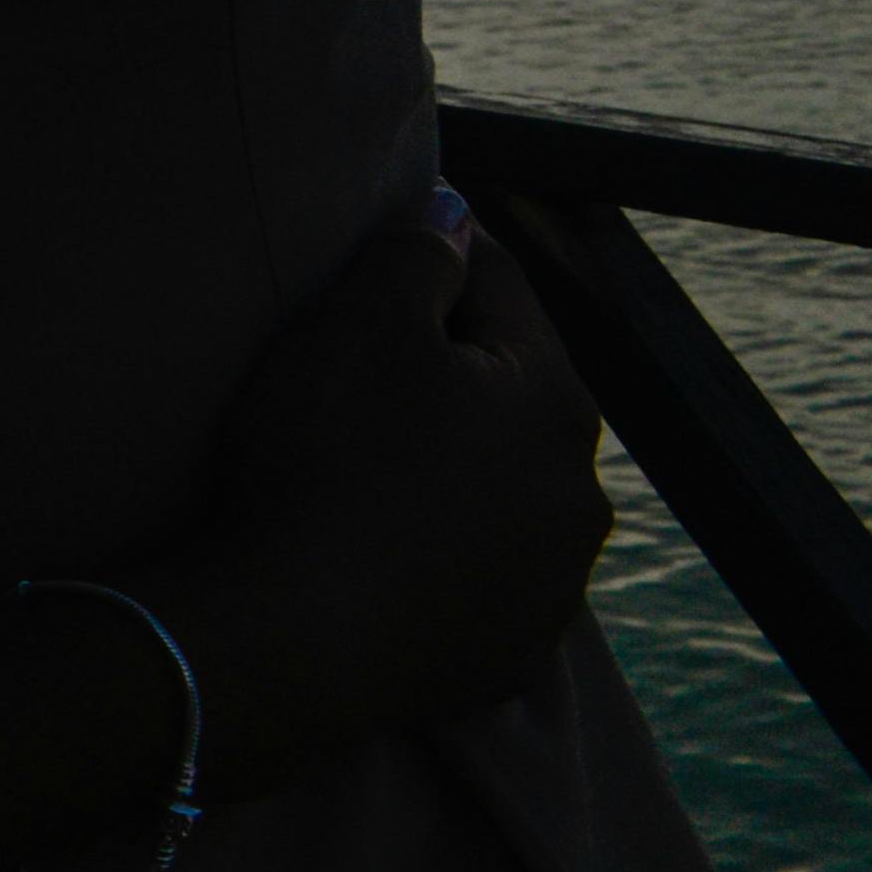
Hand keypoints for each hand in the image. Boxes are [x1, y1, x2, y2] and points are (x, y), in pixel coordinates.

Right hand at [122, 205, 611, 799]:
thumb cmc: (324, 458)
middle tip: (359, 368)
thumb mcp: (356, 325)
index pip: (501, 289)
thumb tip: (454, 216)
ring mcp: (551, 586)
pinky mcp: (507, 655)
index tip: (378, 255)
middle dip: (451, 373)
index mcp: (555, 402)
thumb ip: (414, 257)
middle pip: (511, 398)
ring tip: (367, 467)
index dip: (435, 258)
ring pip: (504, 494)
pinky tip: (380, 549)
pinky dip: (440, 554)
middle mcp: (579, 495)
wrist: (292, 637)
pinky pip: (477, 578)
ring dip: (455, 470)